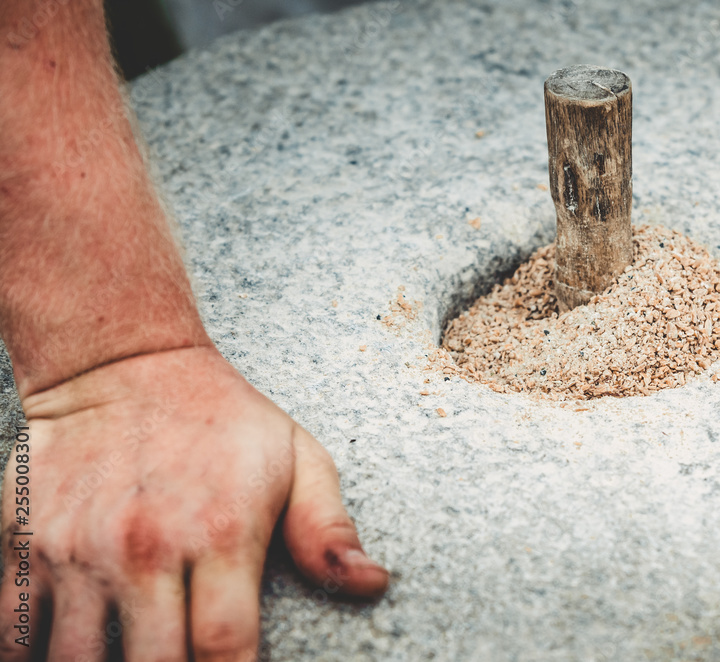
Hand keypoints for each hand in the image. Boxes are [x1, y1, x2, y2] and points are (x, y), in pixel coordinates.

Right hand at [0, 346, 387, 660]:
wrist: (124, 362)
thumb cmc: (223, 417)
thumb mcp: (298, 458)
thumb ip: (329, 531)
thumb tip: (373, 584)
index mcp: (222, 534)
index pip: (225, 651)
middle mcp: (147, 549)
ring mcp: (79, 550)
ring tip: (130, 657)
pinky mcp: (23, 544)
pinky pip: (12, 632)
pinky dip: (33, 653)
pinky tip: (69, 649)